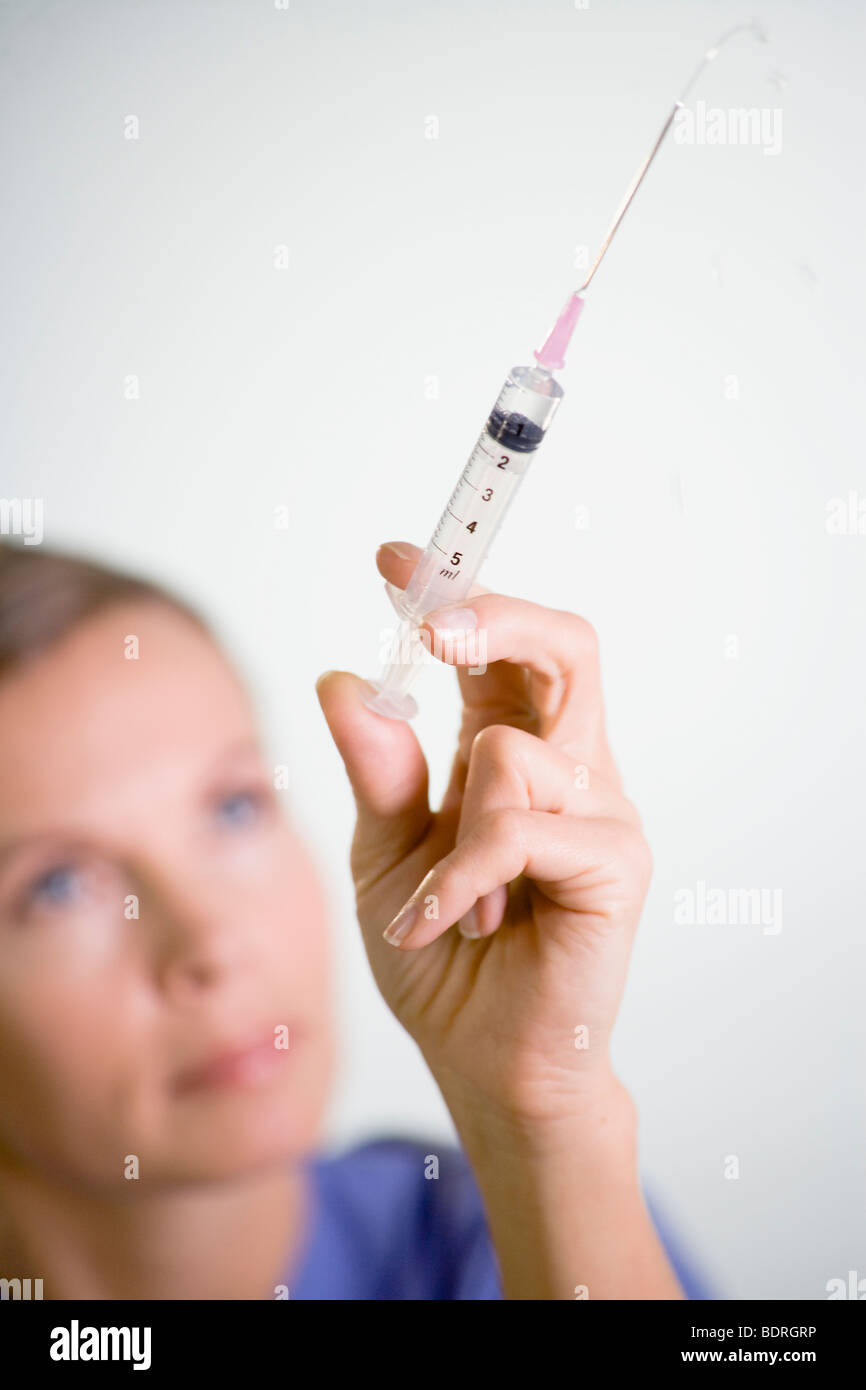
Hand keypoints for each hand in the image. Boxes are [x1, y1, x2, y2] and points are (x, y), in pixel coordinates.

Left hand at [315, 541, 651, 1127]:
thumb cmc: (442, 957)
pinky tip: (447, 924)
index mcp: (512, 754)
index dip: (455, 596)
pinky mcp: (617, 860)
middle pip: (565, 646)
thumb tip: (344, 678)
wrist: (485, 1061)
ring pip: (511, 746)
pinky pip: (517, 828)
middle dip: (496, 617)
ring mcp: (602, 809)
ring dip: (450, 830)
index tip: (394, 562)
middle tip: (433, 623)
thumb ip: (378, 768)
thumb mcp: (385, 853)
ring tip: (442, 903)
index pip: (499, 652)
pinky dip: (461, 878)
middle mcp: (568, 768)